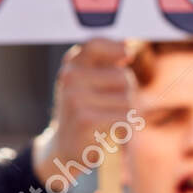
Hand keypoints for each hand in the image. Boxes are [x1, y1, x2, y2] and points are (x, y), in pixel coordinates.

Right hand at [31, 39, 135, 192]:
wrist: (65, 147)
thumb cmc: (84, 112)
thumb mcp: (89, 84)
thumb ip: (106, 63)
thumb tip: (127, 47)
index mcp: (71, 65)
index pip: (95, 44)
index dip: (116, 47)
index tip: (127, 55)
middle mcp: (69, 77)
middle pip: (123, 77)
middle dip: (128, 93)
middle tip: (111, 106)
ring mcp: (75, 97)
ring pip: (127, 99)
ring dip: (126, 113)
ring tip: (108, 119)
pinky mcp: (85, 119)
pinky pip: (124, 118)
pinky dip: (124, 127)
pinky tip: (108, 132)